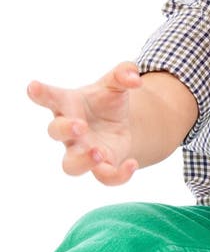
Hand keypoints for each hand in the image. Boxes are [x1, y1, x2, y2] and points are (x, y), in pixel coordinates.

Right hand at [27, 61, 142, 185]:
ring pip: (71, 165)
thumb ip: (124, 73)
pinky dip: (118, 175)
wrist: (118, 124)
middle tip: (80, 126)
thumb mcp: (116, 83)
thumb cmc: (106, 101)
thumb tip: (134, 78)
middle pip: (56, 133)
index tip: (33, 87)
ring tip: (99, 153)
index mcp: (68, 105)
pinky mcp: (102, 166)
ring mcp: (83, 151)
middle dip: (66, 129)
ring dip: (84, 161)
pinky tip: (132, 164)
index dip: (41, 93)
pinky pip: (104, 178)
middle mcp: (70, 131)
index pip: (50, 97)